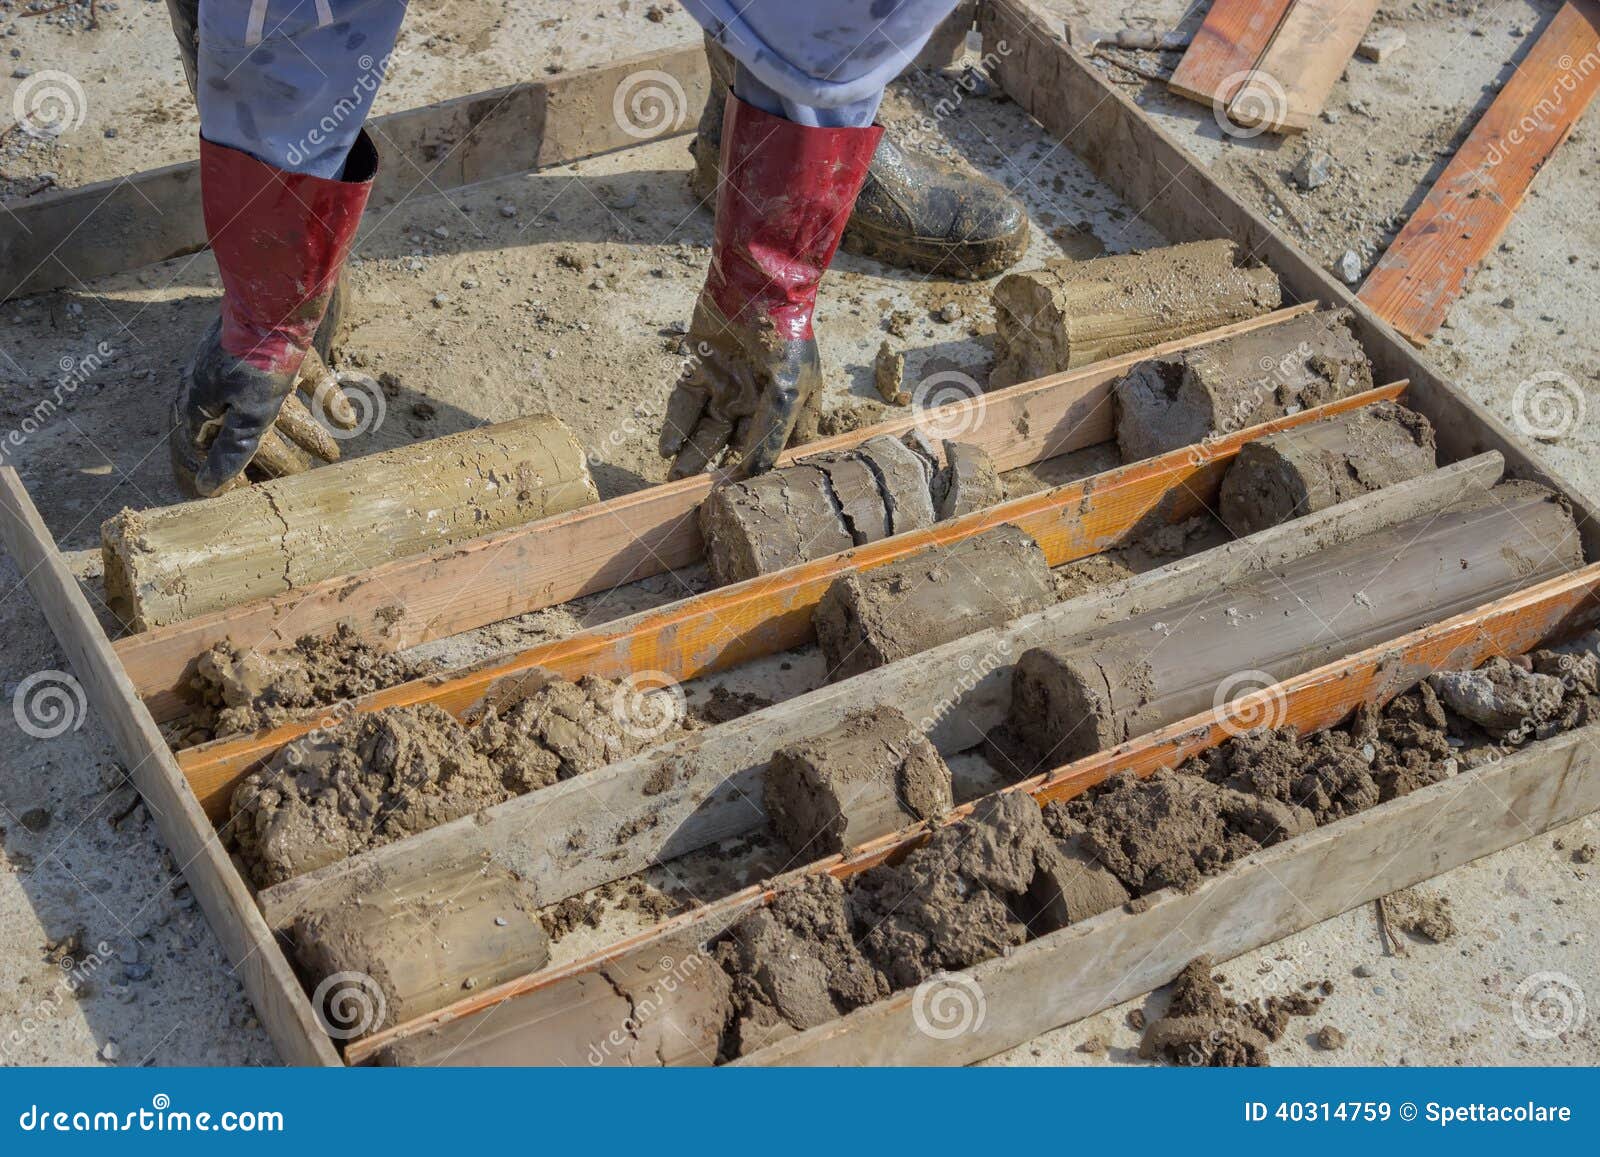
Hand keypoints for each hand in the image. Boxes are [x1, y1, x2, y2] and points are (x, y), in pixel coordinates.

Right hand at [174, 326, 363, 495]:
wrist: (279, 291)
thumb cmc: (259, 361)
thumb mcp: (249, 417)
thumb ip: (234, 452)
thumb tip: (210, 490)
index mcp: (203, 399)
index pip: (204, 449)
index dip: (226, 475)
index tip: (251, 498)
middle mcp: (222, 382)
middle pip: (247, 431)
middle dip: (276, 460)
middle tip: (301, 483)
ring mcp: (251, 364)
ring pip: (277, 408)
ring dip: (305, 435)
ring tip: (333, 457)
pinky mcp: (282, 346)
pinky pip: (303, 377)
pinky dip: (325, 398)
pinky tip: (349, 421)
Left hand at [658, 297, 823, 478]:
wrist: (754, 283)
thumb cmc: (782, 337)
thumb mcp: (783, 392)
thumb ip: (768, 435)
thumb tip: (752, 476)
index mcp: (789, 407)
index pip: (775, 450)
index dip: (759, 473)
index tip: (741, 497)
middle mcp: (757, 401)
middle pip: (735, 446)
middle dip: (717, 470)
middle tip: (697, 496)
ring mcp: (726, 386)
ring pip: (707, 430)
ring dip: (692, 454)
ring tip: (675, 479)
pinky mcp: (699, 372)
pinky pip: (685, 406)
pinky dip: (675, 427)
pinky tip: (667, 449)